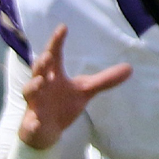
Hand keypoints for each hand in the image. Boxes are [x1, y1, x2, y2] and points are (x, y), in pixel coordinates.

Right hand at [18, 24, 132, 149]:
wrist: (46, 130)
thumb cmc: (63, 105)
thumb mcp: (85, 91)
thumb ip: (104, 80)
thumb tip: (129, 69)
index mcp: (54, 76)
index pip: (54, 56)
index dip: (57, 42)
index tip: (63, 28)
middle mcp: (41, 87)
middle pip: (38, 71)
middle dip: (41, 64)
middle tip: (48, 56)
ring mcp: (35, 104)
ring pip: (29, 92)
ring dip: (33, 87)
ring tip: (40, 82)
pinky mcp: (32, 123)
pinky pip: (30, 123)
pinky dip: (32, 123)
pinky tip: (36, 123)